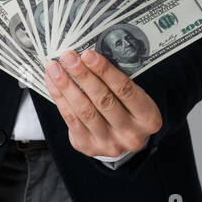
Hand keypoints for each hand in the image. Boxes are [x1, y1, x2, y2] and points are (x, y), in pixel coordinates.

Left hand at [44, 48, 161, 158]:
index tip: (88, 54)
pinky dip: (60, 98)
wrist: (121, 139)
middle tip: (68, 57)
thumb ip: (116, 81)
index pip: (125, 90)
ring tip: (55, 68)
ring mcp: (109, 143)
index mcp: (148, 118)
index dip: (105, 71)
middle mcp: (131, 134)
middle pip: (103, 100)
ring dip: (66, 86)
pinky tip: (53, 82)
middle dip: (83, 76)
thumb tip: (88, 56)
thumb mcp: (134, 96)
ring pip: (84, 110)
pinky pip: (71, 119)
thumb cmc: (127, 108)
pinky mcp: (88, 146)